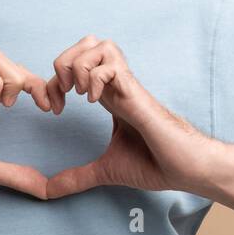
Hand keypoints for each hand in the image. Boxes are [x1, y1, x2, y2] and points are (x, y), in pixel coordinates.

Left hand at [44, 35, 223, 198]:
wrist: (186, 169)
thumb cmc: (155, 164)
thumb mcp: (105, 170)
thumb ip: (76, 177)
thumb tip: (47, 192)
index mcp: (109, 97)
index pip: (75, 68)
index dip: (54, 82)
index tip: (53, 110)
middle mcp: (117, 86)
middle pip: (87, 42)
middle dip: (65, 61)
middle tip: (63, 93)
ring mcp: (128, 86)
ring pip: (99, 44)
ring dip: (79, 66)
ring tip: (79, 94)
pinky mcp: (137, 94)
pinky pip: (111, 66)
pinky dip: (95, 79)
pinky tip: (94, 102)